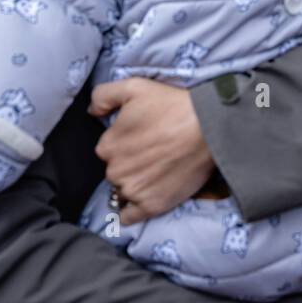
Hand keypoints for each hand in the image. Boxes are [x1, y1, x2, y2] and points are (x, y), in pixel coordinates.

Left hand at [88, 78, 214, 224]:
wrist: (209, 128)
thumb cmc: (173, 105)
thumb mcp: (134, 86)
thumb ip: (103, 95)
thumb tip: (92, 111)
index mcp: (107, 145)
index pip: (109, 148)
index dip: (125, 142)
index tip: (143, 137)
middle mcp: (115, 171)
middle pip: (116, 170)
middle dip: (130, 163)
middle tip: (154, 152)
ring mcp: (133, 191)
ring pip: (124, 190)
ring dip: (134, 183)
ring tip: (157, 171)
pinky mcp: (152, 205)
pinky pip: (129, 216)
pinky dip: (131, 211)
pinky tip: (140, 201)